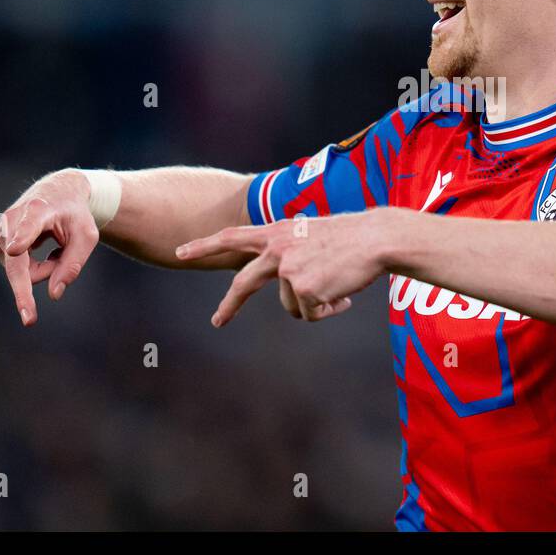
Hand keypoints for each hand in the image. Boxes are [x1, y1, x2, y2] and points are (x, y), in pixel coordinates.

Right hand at [0, 169, 98, 325]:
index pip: (29, 228)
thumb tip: (54, 294)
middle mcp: (12, 220)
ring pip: (21, 270)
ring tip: (57, 249)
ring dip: (44, 268)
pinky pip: (17, 270)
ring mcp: (1, 232)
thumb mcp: (87, 236)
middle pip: (16, 264)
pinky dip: (34, 267)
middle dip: (22, 293)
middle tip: (30, 321)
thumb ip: (73, 264)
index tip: (16, 249)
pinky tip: (43, 250)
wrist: (57, 192)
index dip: (22, 239)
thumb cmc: (75, 214)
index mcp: (38, 212)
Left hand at [175, 210, 391, 326]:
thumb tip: (288, 286)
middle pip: (243, 284)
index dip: (204, 245)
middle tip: (217, 322)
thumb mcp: (312, 236)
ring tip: (337, 287)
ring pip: (292, 306)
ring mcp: (287, 270)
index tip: (180, 253)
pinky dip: (328, 309)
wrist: (375, 239)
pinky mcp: (302, 289)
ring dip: (314, 304)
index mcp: (277, 232)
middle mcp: (276, 250)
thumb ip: (291, 251)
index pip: (232, 237)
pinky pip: (310, 314)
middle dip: (229, 307)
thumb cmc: (351, 238)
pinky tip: (343, 294)